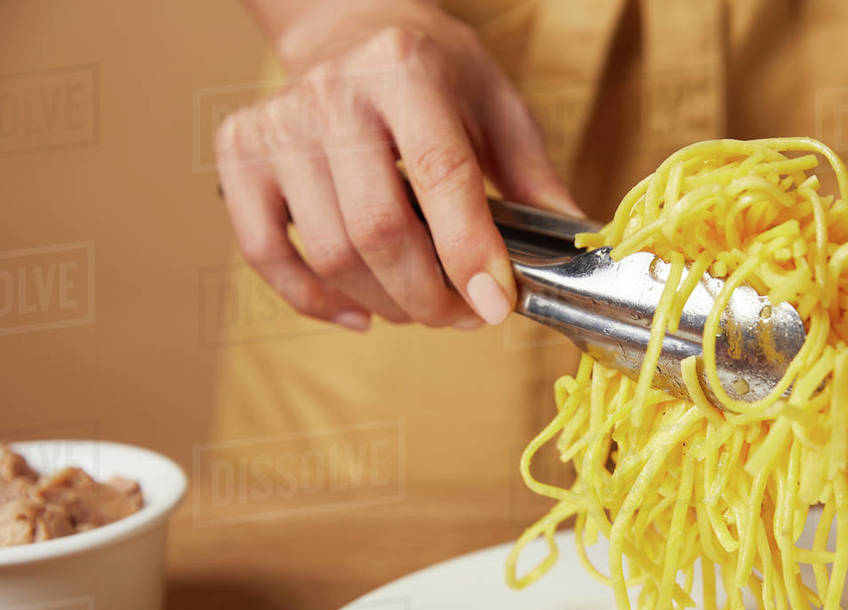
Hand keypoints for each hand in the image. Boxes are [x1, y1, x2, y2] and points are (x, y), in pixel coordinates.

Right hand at [215, 0, 578, 330]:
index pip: (439, 174)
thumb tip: (579, 249)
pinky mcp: (241, 153)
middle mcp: (334, 93)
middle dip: (430, 296)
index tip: (496, 305)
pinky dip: (313, 300)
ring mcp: (279, 123)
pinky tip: (361, 312)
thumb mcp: (499, 107)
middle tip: (464, 315)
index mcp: (407, 70)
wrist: (352, 29)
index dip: (469, 252)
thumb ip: (535, 181)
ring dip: (387, 303)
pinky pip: (266, 252)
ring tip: (424, 306)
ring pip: (331, 253)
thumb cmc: (435, 75)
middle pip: (377, 229)